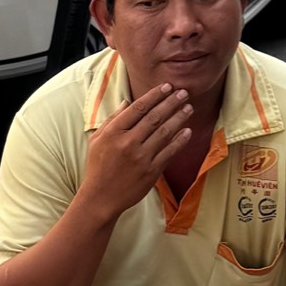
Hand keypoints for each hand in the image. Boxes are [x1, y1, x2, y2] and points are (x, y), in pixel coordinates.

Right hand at [82, 82, 192, 221]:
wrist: (101, 198)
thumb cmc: (98, 167)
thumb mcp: (97, 140)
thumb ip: (112, 119)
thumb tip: (127, 102)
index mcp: (113, 132)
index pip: (138, 108)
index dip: (155, 95)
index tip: (167, 87)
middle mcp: (128, 143)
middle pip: (154, 117)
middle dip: (171, 102)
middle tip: (183, 92)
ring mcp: (141, 157)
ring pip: (164, 132)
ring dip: (179, 118)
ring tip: (188, 107)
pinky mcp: (151, 171)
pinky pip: (169, 152)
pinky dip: (180, 140)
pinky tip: (188, 131)